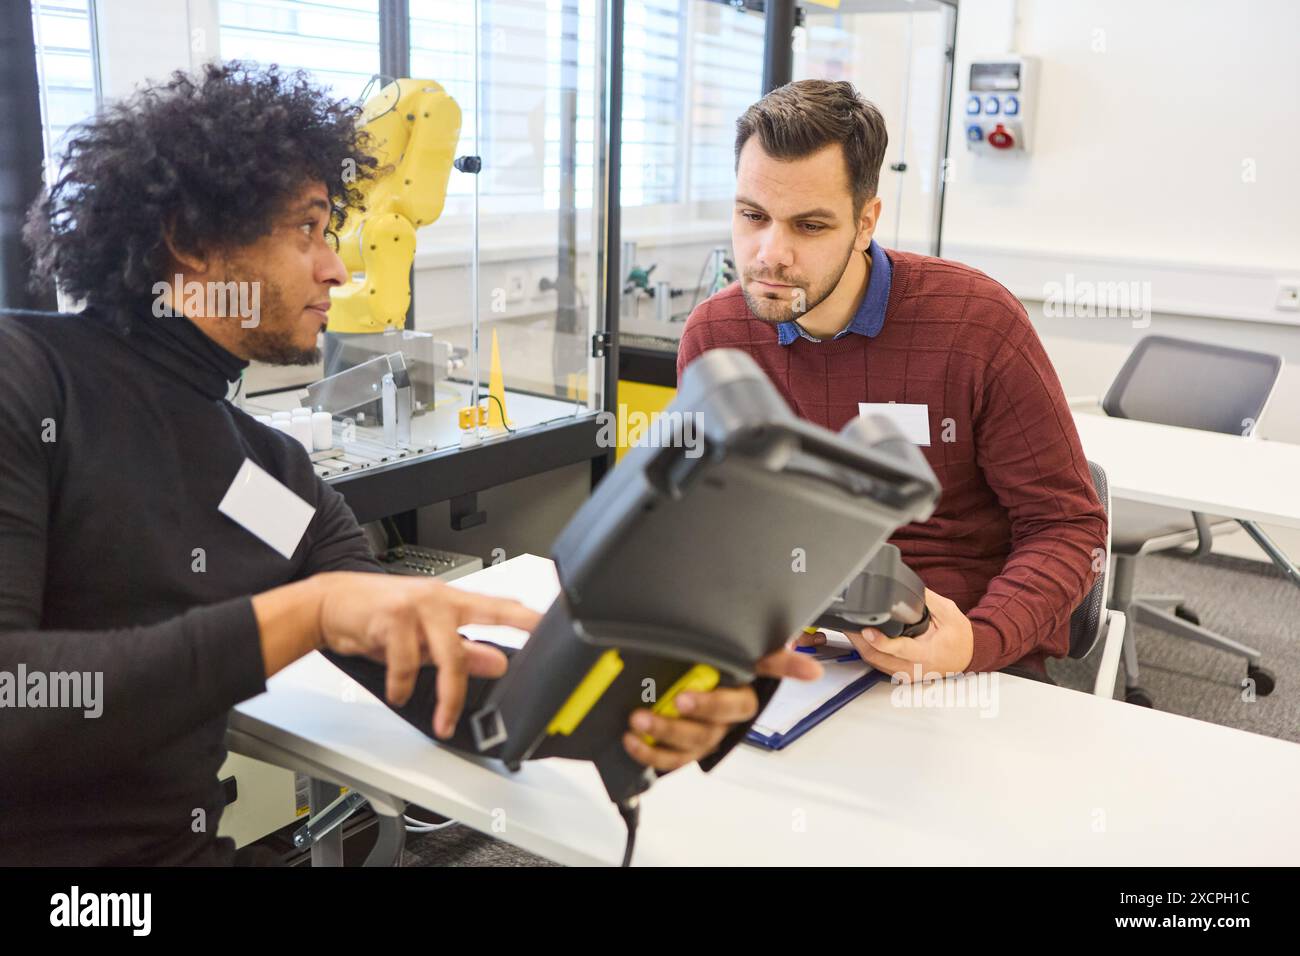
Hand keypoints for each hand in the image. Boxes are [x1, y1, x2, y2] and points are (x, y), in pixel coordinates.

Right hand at [316, 572, 540, 737]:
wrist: (329, 602)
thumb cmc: (380, 615)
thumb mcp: (425, 637)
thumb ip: (463, 649)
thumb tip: (500, 662)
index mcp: (452, 601)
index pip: (499, 607)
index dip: (527, 620)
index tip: (551, 630)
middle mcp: (438, 599)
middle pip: (468, 644)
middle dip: (466, 685)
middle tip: (467, 714)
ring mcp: (415, 605)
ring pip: (441, 656)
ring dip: (440, 695)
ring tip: (438, 715)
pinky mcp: (392, 616)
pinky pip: (405, 661)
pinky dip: (401, 684)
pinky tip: (398, 690)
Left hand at [621, 644, 821, 771]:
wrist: (722, 676)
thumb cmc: (742, 666)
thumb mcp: (758, 654)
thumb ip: (779, 658)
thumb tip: (812, 670)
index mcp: (743, 701)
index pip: (731, 706)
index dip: (709, 704)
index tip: (683, 697)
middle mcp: (724, 725)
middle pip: (703, 732)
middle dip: (675, 724)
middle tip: (649, 712)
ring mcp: (704, 739)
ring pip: (685, 748)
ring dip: (659, 739)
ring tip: (636, 725)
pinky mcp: (685, 748)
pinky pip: (669, 759)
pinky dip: (648, 754)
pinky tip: (632, 742)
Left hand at [844, 588, 973, 682]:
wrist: (967, 657)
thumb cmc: (959, 637)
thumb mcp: (949, 613)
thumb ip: (926, 600)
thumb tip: (903, 587)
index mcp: (928, 653)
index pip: (900, 649)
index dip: (881, 641)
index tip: (867, 629)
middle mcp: (915, 668)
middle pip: (879, 657)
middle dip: (859, 639)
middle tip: (848, 620)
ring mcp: (905, 674)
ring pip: (874, 662)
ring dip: (859, 644)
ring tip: (850, 624)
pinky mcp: (900, 675)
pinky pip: (877, 664)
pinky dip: (866, 649)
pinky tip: (860, 636)